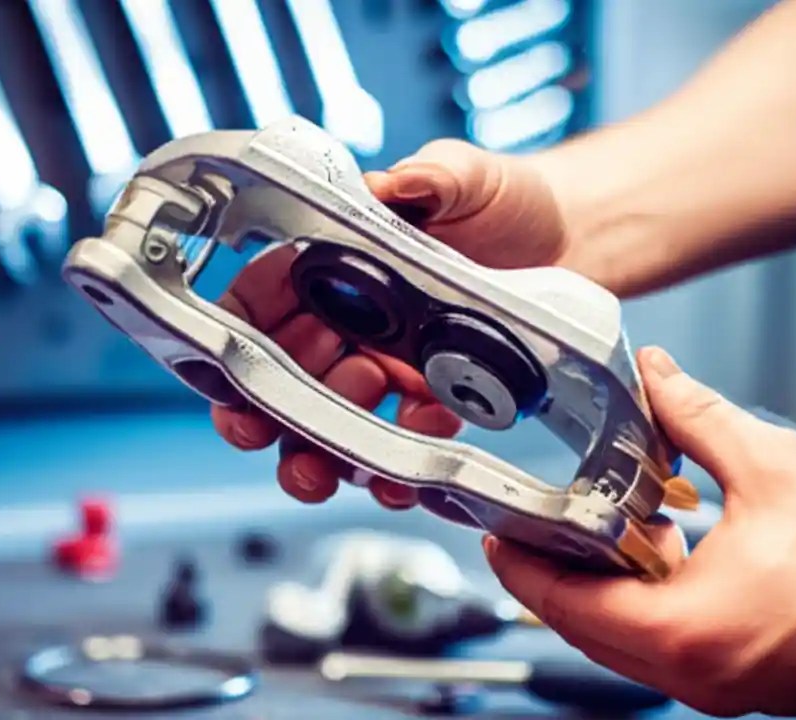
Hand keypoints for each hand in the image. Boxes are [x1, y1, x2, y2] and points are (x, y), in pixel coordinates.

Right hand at [211, 139, 570, 508]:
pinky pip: (398, 446)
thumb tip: (399, 185)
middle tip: (262, 433)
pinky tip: (409, 474)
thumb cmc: (506, 199)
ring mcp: (384, 365)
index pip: (260, 298)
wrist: (572, 241)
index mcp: (335, 260)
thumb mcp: (468, 177)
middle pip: (278, 374)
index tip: (223, 372)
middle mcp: (349, 318)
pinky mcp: (429, 400)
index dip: (230, 335)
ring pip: (327, 423)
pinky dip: (395, 467)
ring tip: (329, 466)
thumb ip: (432, 179)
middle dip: (260, 412)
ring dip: (317, 452)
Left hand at [484, 346, 795, 717]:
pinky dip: (658, 603)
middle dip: (556, 574)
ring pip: (634, 643)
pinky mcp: (758, 685)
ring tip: (609, 523)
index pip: (565, 604)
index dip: (519, 565)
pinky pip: (679, 649)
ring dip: (611, 585)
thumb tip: (652, 377)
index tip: (494, 535)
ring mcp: (731, 691)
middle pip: (589, 630)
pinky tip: (674, 551)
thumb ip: (695, 417)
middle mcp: (702, 679)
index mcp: (688, 633)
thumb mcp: (774, 464)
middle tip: (534, 526)